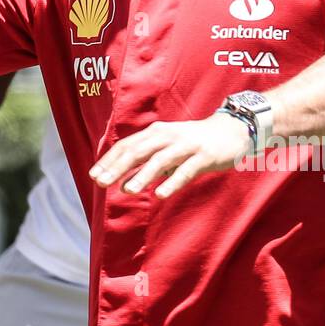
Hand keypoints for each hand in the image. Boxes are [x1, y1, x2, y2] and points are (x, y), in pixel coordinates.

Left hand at [89, 112, 252, 198]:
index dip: (109, 160)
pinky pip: (186, 170)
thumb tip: (123, 181)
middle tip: (100, 183)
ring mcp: (186, 146)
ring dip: (142, 175)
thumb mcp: (167, 147)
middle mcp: (167, 137)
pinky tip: (159, 194)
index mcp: (155, 133)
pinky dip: (172, 182)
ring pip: (160, 160)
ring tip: (126, 190)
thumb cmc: (193, 142)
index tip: (93, 175)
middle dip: (117, 167)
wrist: (231, 131)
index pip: (127, 146)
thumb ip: (148, 162)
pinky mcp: (204, 156)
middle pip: (137, 151)